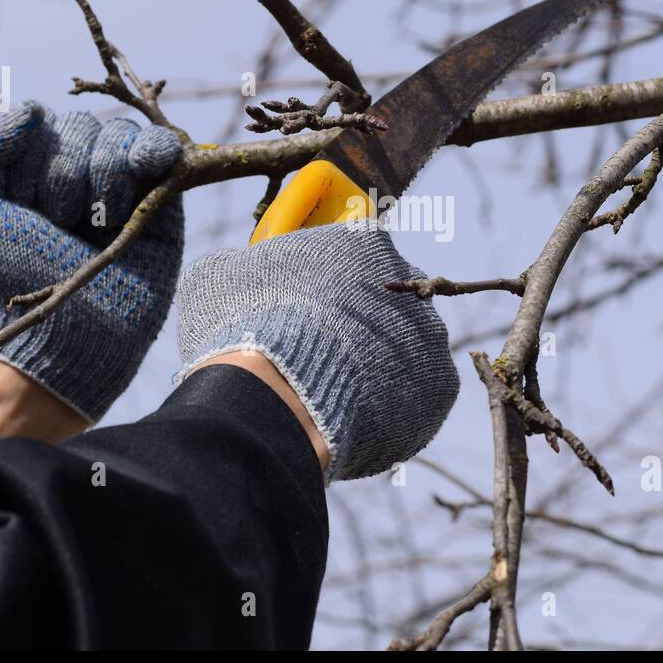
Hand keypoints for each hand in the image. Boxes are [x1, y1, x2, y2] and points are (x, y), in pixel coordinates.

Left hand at [0, 101, 183, 423]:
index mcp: (35, 164)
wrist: (71, 329)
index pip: (41, 123)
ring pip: (120, 134)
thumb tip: (35, 107)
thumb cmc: (18, 275)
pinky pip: (164, 144)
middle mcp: (81, 166)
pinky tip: (144, 171)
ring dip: (104, 177)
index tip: (26, 213)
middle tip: (63, 227)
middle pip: (82, 126)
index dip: (31, 165)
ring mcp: (125, 180)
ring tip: (98, 225)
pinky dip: (153, 150)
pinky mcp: (165, 195)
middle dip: (66, 178)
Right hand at [175, 224, 459, 480]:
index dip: (326, 286)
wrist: (282, 397)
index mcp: (364, 243)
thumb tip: (237, 269)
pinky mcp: (441, 389)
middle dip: (355, 330)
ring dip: (376, 369)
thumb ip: (242, 266)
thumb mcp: (222, 277)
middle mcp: (410, 282)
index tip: (305, 309)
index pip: (353, 255)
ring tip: (331, 394)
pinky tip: (353, 420)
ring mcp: (432, 336)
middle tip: (315, 358)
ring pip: (403, 352)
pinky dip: (390, 409)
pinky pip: (415, 397)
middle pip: (384, 306)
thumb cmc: (249, 326)